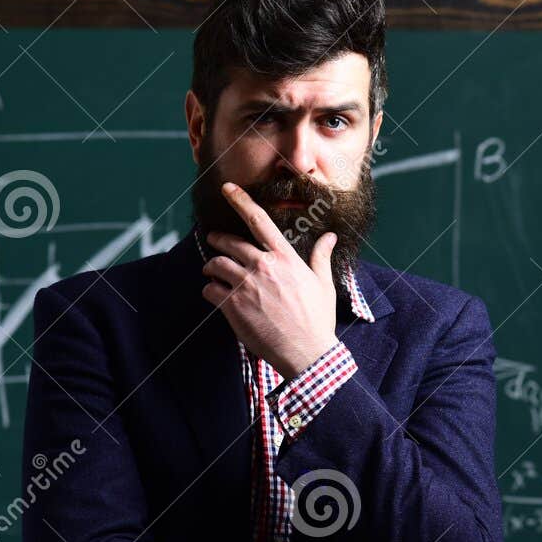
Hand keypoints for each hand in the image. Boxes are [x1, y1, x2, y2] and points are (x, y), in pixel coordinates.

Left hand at [200, 181, 338, 378]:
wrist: (306, 352)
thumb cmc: (317, 319)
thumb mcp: (323, 284)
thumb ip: (320, 257)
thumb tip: (331, 236)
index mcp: (285, 258)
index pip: (259, 220)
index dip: (240, 201)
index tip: (227, 188)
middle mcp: (264, 266)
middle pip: (229, 242)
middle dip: (217, 240)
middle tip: (214, 242)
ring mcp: (246, 286)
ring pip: (215, 265)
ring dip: (211, 268)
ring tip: (211, 273)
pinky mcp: (233, 306)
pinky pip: (210, 290)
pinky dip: (210, 291)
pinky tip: (215, 295)